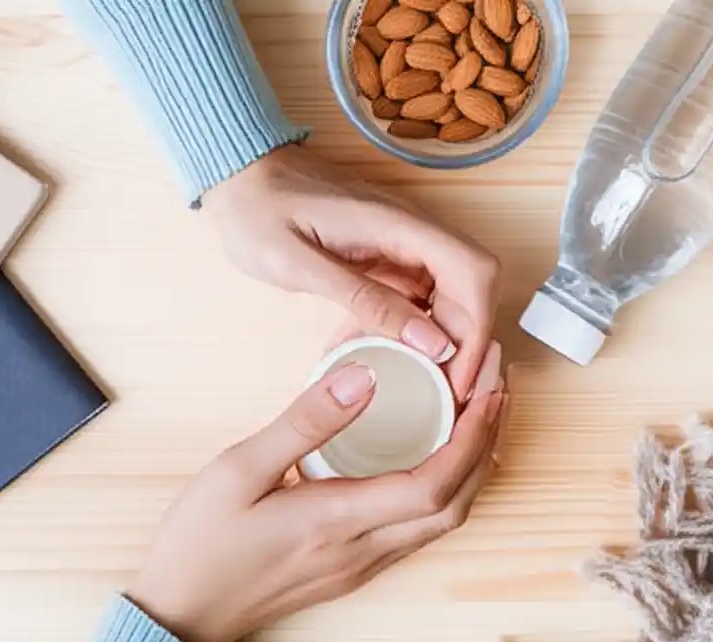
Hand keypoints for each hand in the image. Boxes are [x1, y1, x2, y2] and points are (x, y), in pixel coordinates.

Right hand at [126, 345, 506, 641]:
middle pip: (456, 505)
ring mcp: (361, 565)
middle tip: (496, 389)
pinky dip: (445, 488)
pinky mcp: (352, 568)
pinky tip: (436, 456)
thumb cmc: (201, 543)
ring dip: (471, 468)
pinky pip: (418, 529)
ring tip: (478, 414)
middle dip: (486, 444)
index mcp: (338, 523)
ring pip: (442, 522)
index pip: (435, 485)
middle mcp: (362, 551)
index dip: (474, 436)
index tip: (489, 389)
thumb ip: (305, 422)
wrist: (179, 613)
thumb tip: (364, 377)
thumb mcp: (239, 468)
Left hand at [203, 144, 500, 399]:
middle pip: (472, 288)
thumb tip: (432, 342)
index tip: (458, 379)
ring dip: (439, 341)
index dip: (476, 331)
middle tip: (442, 394)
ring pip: (448, 296)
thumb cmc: (256, 213)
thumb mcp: (299, 266)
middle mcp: (412, 230)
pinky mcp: (386, 255)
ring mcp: (401, 243)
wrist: (236, 175)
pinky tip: (381, 355)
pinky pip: (415, 297)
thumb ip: (366, 301)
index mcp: (398, 225)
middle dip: (466, 344)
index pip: (474, 274)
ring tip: (417, 385)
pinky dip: (408, 330)